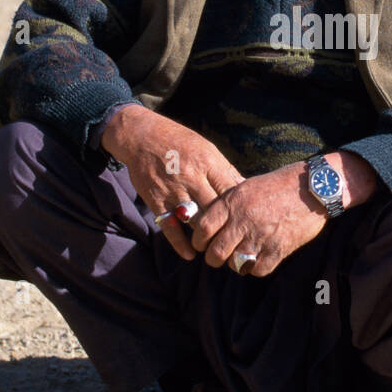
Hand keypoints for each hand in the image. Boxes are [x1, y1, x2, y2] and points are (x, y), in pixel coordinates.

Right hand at [100, 104, 243, 260]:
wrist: (142, 137)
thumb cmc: (180, 143)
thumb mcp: (206, 149)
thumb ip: (224, 170)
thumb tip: (245, 189)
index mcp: (207, 162)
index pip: (230, 190)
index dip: (242, 207)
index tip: (250, 220)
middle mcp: (191, 177)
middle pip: (215, 208)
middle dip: (227, 226)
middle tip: (237, 241)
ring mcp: (173, 190)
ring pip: (195, 220)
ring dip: (207, 237)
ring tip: (218, 249)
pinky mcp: (156, 200)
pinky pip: (170, 227)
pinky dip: (180, 243)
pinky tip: (190, 254)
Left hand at [189, 163, 326, 274]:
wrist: (314, 187)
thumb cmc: (279, 185)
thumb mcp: (248, 186)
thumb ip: (228, 204)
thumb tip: (210, 221)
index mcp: (233, 202)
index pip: (204, 228)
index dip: (199, 240)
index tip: (201, 244)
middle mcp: (244, 220)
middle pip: (216, 251)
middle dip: (213, 258)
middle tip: (216, 258)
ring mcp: (261, 236)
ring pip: (235, 263)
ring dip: (235, 264)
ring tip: (238, 259)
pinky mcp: (279, 248)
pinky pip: (258, 270)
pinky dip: (255, 269)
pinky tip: (257, 261)